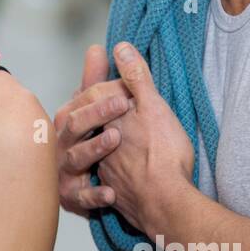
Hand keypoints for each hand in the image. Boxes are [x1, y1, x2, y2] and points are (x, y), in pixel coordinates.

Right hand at [55, 45, 134, 217]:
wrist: (101, 188)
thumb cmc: (92, 144)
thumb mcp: (93, 112)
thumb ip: (94, 82)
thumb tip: (97, 47)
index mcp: (67, 123)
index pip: (78, 105)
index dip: (99, 97)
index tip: (123, 90)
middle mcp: (62, 146)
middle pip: (74, 126)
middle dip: (97, 114)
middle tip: (123, 103)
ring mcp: (65, 172)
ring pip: (76, 159)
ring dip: (95, 148)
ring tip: (115, 138)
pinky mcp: (72, 199)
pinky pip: (80, 198)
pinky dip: (94, 195)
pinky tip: (111, 192)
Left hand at [94, 42, 195, 236]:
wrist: (165, 203)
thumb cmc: (162, 154)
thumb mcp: (152, 107)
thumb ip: (135, 78)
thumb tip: (120, 47)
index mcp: (106, 122)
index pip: (89, 98)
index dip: (97, 87)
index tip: (103, 82)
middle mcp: (98, 146)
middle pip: (84, 124)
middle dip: (87, 113)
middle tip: (92, 104)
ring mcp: (104, 171)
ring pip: (89, 152)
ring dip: (94, 143)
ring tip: (106, 137)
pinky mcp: (113, 193)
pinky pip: (99, 181)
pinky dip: (104, 173)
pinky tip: (112, 174)